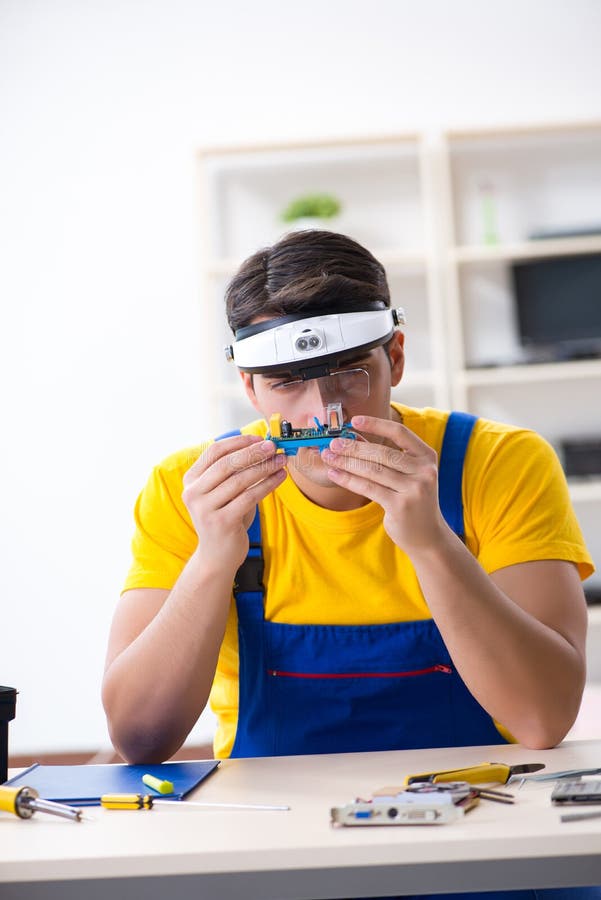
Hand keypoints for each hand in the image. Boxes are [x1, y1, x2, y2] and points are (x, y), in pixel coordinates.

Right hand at [182, 434, 286, 571]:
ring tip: (281, 460)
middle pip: (226, 464)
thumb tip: (262, 446)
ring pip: (240, 480)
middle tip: (273, 446)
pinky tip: (280, 478)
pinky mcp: (221, 522)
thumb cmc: (224, 517)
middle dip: (253, 453)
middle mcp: (193, 493)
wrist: (217, 556)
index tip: (258, 438)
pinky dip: (267, 485)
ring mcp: (205, 509)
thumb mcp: (223, 492)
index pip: (214, 452)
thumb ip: (233, 471)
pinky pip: (249, 497)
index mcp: (191, 480)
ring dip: (264, 468)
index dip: (237, 442)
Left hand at [321, 414, 445, 552]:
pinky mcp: (400, 506)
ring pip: (373, 470)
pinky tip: (335, 474)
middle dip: (354, 447)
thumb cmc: (412, 500)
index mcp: (427, 457)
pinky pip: (368, 488)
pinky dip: (348, 480)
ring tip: (329, 457)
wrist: (427, 535)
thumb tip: (354, 438)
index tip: (354, 421)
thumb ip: (385, 457)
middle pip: (382, 453)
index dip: (376, 424)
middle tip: (333, 443)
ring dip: (347, 462)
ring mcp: (414, 489)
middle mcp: (424, 471)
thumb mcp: (406, 475)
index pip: (400, 433)